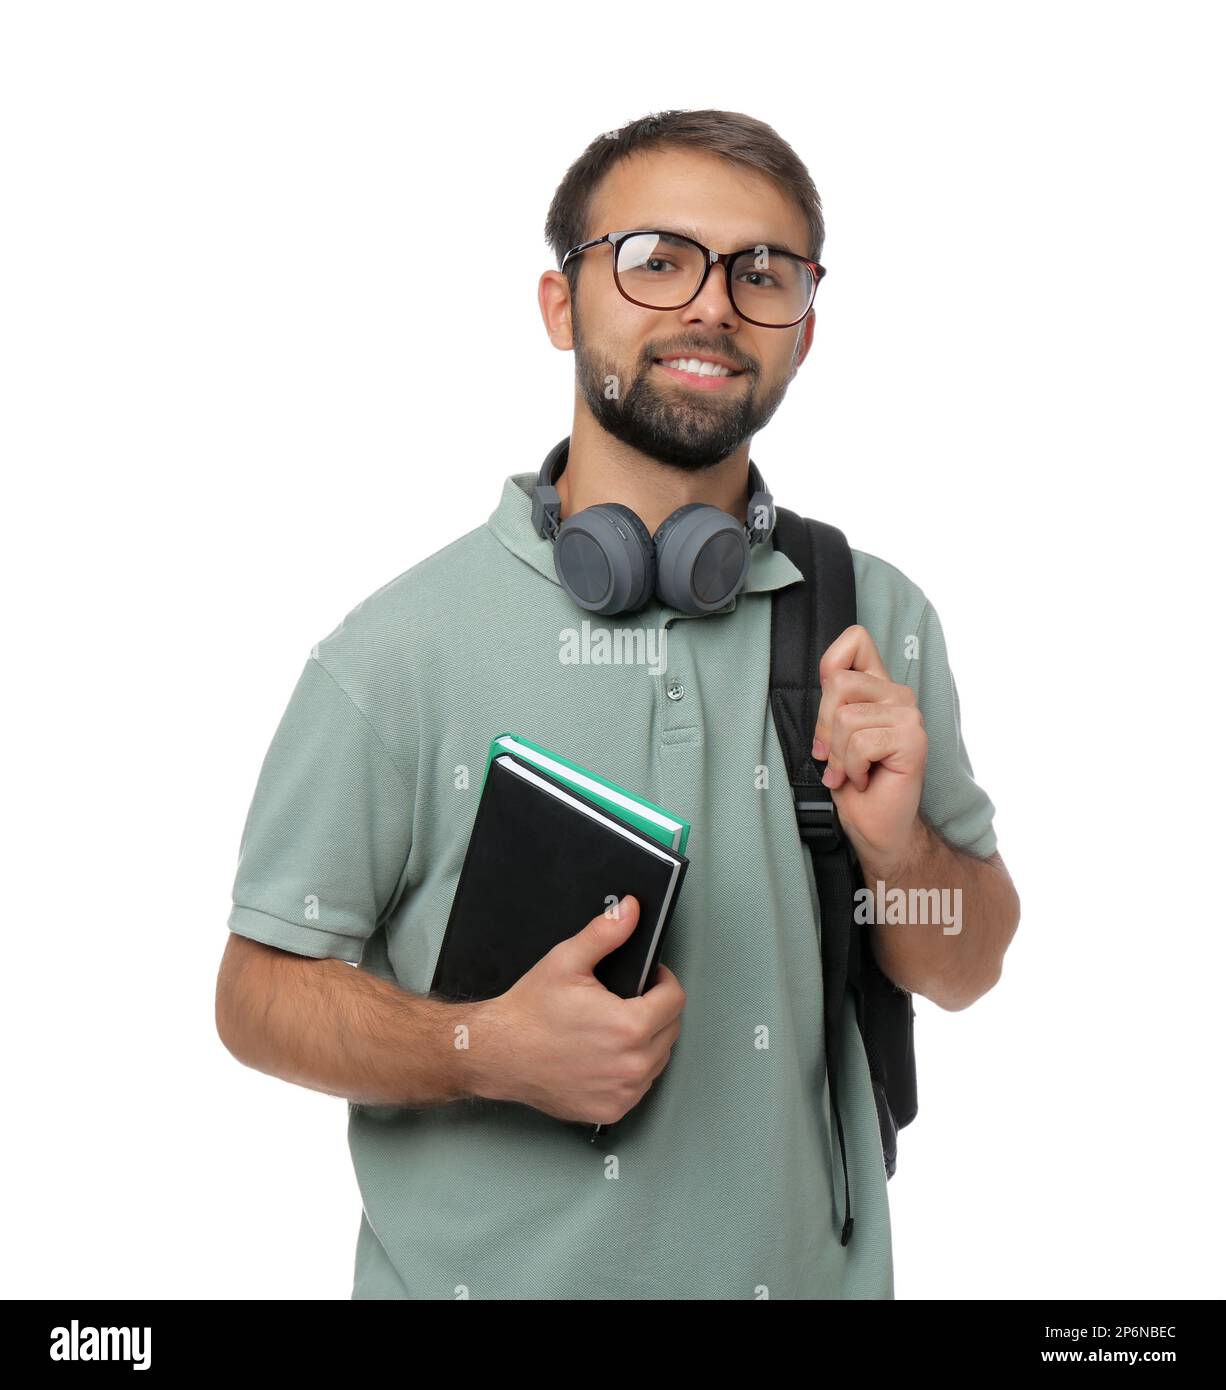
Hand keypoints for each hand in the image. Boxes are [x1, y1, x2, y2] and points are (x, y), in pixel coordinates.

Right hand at [473, 895, 685, 1125]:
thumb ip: (605, 933)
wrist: (497, 1054)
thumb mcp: (566, 961)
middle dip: (656, 1009)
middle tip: (627, 1000)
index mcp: (628, 1026)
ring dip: (648, 1040)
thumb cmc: (529, 1012)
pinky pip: (640, 1085)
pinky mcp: (611, 1110)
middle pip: (671, 1029)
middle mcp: (632, 1065)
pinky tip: (608, 1054)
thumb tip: (630, 910)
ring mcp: (623, 1092)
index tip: (649, 977)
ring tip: (616, 1026)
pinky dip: (632, 1069)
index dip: (663, 981)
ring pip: (658, 1058)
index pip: (675, 999)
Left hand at [810, 624, 926, 877]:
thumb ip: (832, 703)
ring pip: (846, 718)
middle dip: (824, 726)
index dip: (830, 662)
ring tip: (852, 771)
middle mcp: (897, 694)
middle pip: (838, 682)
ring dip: (839, 755)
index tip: (827, 706)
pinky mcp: (913, 739)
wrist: (875, 826)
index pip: (856, 639)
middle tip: (835, 756)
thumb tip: (825, 679)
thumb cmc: (853, 783)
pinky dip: (852, 768)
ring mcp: (909, 715)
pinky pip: (860, 742)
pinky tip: (865, 778)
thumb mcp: (831, 735)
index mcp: (877, 687)